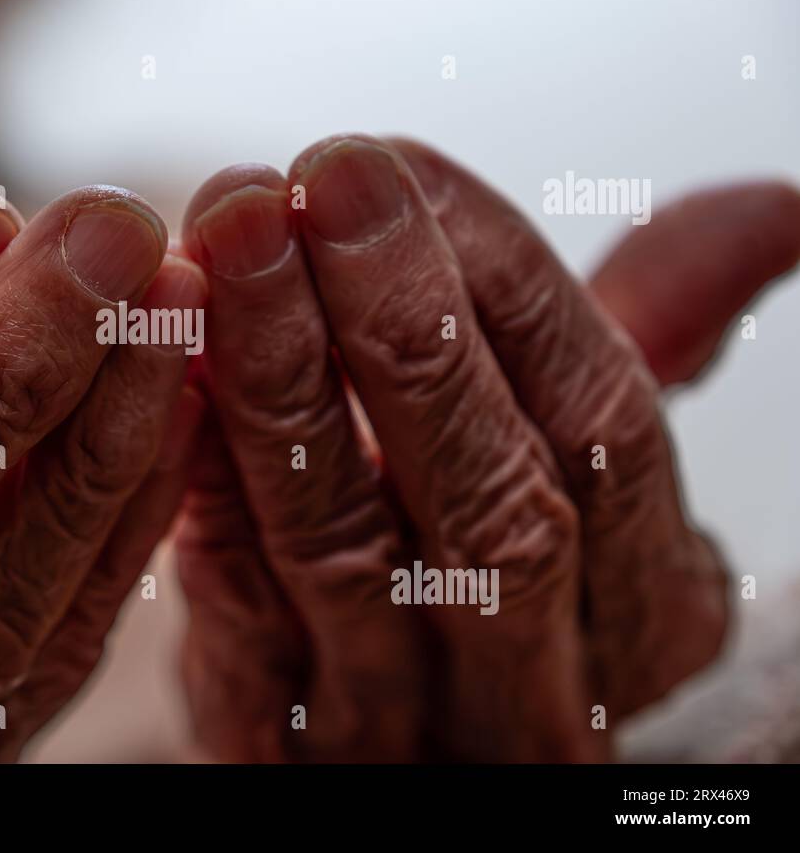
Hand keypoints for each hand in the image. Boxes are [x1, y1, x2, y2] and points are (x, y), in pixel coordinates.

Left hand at [175, 134, 799, 760]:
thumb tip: (771, 205)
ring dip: (281, 378)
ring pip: (345, 548)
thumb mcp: (588, 474)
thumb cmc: (504, 562)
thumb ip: (648, 338)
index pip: (599, 419)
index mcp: (648, 601)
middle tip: (315, 181)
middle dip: (398, 320)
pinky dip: (199, 474)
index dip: (499, 275)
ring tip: (229, 239)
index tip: (395, 161)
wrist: (405, 745)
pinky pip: (232, 606)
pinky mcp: (274, 738)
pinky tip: (166, 364)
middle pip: (489, 496)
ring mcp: (400, 722)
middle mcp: (537, 679)